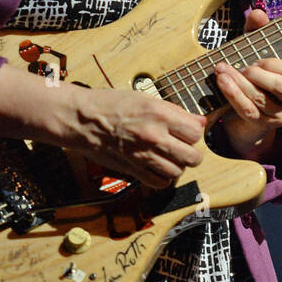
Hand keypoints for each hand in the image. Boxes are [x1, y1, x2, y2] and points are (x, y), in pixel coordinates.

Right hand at [62, 87, 206, 187]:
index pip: (196, 132)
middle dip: (192, 152)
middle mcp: (154, 136)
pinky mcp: (132, 169)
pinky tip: (159, 168)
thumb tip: (199, 120)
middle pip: (193, 156)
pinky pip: (159, 183)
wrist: (82, 119)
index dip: (195, 132)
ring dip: (178, 166)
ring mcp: (143, 155)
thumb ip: (175, 112)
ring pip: (178, 171)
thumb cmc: (110, 104)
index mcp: (159, 114)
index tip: (188, 132)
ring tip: (171, 157)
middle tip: (184, 147)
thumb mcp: (146, 98)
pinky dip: (163, 178)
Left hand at [214, 8, 281, 159]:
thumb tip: (257, 13)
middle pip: (278, 86)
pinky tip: (222, 84)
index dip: (274, 64)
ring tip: (221, 70)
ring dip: (238, 84)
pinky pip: (248, 111)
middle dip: (255, 74)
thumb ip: (259, 31)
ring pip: (260, 100)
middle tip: (239, 66)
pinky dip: (233, 96)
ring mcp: (280, 115)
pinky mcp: (264, 126)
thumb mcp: (258, 50)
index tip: (257, 59)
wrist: (250, 110)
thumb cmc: (257, 74)